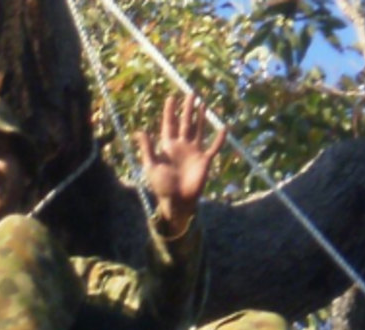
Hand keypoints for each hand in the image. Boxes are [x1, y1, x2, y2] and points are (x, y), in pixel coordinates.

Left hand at [135, 93, 227, 231]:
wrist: (177, 200)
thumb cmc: (162, 186)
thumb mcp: (151, 166)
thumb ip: (147, 149)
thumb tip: (140, 131)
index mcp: (168, 146)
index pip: (169, 124)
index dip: (170, 111)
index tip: (171, 97)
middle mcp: (182, 146)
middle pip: (185, 122)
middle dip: (187, 108)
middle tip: (190, 93)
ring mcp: (194, 152)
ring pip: (199, 130)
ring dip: (201, 117)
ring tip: (203, 103)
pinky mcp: (204, 160)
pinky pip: (214, 147)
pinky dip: (219, 139)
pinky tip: (224, 128)